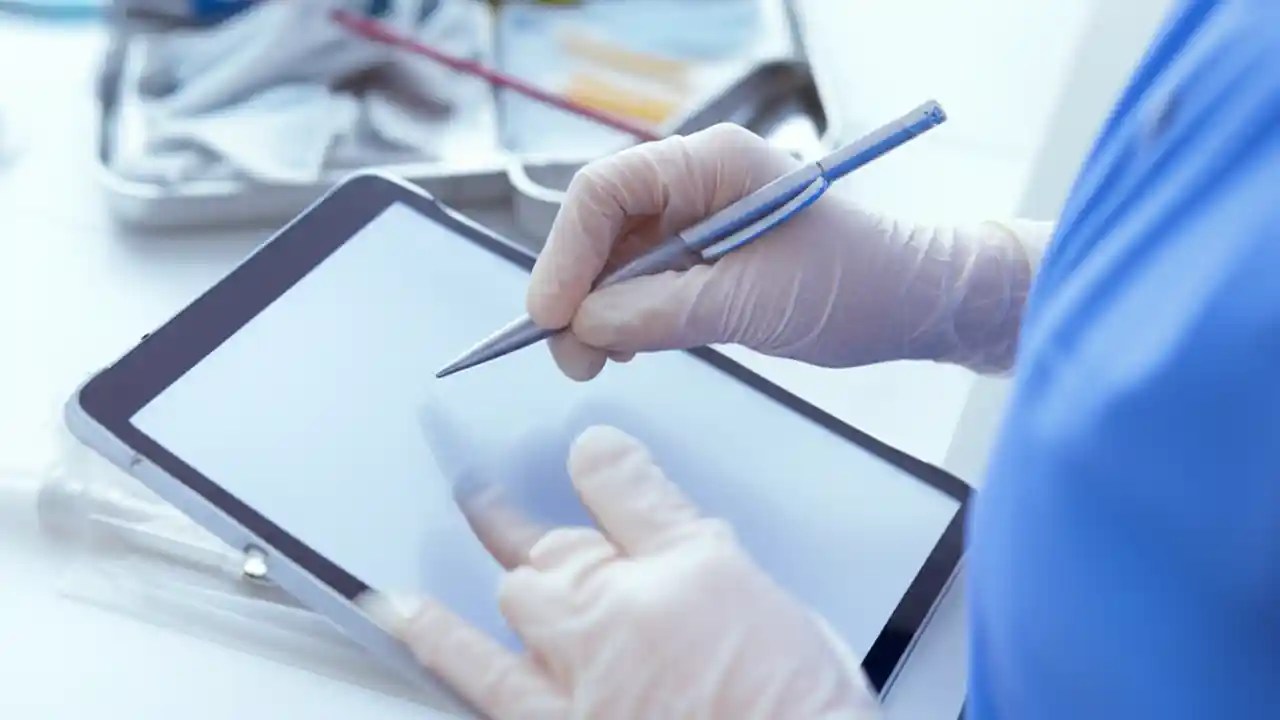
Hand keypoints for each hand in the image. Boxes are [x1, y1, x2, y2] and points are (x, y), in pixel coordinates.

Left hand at [364, 426, 879, 719]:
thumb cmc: (791, 704)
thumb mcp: (768, 598)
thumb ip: (691, 534)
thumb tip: (640, 486)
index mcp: (683, 566)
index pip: (624, 491)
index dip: (604, 469)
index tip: (591, 454)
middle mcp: (621, 609)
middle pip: (568, 551)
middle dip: (560, 541)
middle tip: (543, 520)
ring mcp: (581, 669)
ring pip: (524, 595)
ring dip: (509, 569)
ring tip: (473, 517)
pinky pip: (480, 670)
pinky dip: (438, 636)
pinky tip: (404, 609)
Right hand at [527, 123, 1043, 379]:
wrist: (912, 303)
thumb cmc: (853, 285)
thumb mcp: (750, 303)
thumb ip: (659, 313)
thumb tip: (583, 326)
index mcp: (710, 163)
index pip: (605, 191)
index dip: (565, 252)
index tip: (551, 315)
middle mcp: (695, 182)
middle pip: (601, 227)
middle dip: (577, 291)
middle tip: (571, 357)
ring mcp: (697, 219)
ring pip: (615, 259)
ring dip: (596, 311)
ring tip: (597, 362)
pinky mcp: (704, 257)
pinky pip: (642, 282)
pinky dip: (624, 317)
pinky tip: (625, 349)